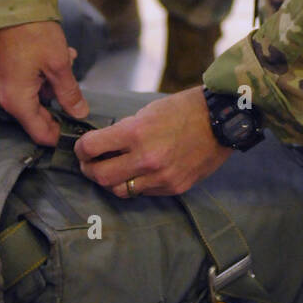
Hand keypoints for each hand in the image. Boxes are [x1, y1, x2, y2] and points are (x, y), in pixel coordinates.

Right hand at [0, 21, 88, 145]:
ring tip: (67, 58)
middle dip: (61, 101)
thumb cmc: (32, 33)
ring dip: (55, 83)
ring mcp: (3, 87)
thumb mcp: (59, 64)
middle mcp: (6, 100)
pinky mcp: (5, 76)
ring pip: (36, 97)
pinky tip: (58, 56)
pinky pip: (28, 85)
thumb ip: (69, 94)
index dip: (62, 135)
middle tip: (75, 81)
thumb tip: (80, 114)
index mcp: (17, 102)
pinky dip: (44, 75)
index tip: (81, 128)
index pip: (41, 135)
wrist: (8, 5)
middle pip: (39, 117)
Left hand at [74, 86, 231, 196]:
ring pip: (119, 190)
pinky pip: (143, 193)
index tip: (82, 147)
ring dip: (111, 181)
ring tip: (113, 170)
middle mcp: (146, 159)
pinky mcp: (173, 188)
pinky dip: (135, 184)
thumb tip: (105, 145)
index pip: (91, 148)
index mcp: (136, 133)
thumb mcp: (148, 111)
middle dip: (89, 169)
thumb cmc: (183, 109)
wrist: (221, 122)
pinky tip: (138, 173)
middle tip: (90, 163)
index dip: (81, 148)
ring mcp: (160, 177)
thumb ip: (125, 130)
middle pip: (100, 176)